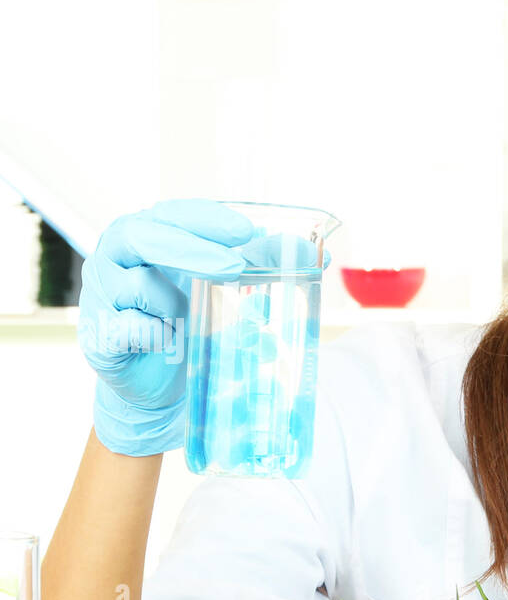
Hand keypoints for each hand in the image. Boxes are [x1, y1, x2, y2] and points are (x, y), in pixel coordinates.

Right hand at [80, 200, 253, 456]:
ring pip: (138, 285)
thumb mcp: (228, 294)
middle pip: (143, 236)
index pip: (171, 213)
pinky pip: (128, 327)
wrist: (158, 387)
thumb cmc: (190, 326)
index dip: (206, 219)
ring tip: (186, 321)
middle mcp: (114, 256)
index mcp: (145, 235)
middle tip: (235, 268)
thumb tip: (318, 255)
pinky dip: (155, 335)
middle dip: (192, 250)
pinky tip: (167, 342)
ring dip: (174, 305)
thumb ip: (263, 268)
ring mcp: (100, 294)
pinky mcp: (98, 334)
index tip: (247, 232)